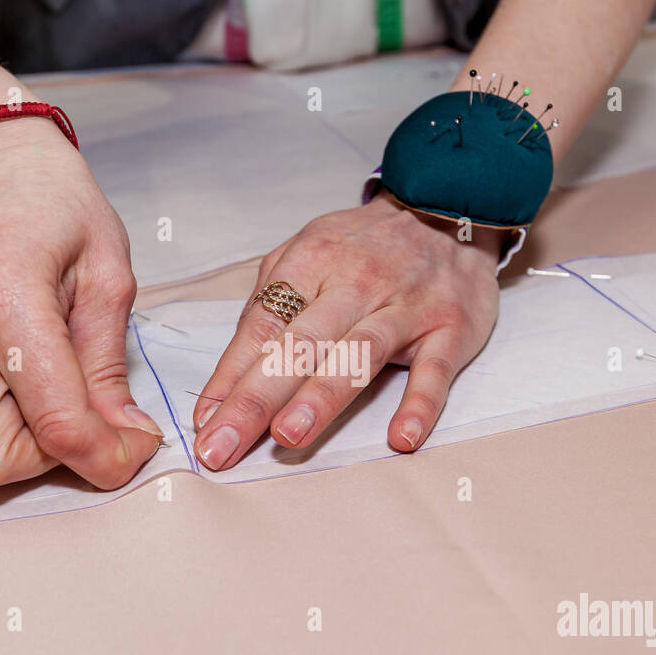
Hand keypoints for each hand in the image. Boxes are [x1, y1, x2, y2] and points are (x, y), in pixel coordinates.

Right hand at [0, 117, 163, 490]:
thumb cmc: (56, 205)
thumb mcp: (109, 271)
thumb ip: (110, 361)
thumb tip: (123, 434)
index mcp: (6, 303)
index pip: (55, 423)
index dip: (107, 455)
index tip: (138, 442)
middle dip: (52, 463)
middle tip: (92, 423)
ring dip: (14, 461)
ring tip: (53, 414)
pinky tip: (24, 410)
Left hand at [191, 192, 502, 469]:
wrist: (447, 210)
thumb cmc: (363, 247)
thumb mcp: (305, 255)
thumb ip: (266, 310)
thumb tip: (225, 384)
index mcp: (311, 262)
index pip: (263, 326)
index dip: (231, 375)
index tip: (205, 422)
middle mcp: (356, 284)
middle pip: (300, 345)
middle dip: (258, 398)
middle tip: (224, 445)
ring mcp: (406, 307)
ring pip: (360, 354)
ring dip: (323, 397)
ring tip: (289, 436)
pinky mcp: (450, 328)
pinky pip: (434, 370)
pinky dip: (419, 404)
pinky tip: (401, 438)